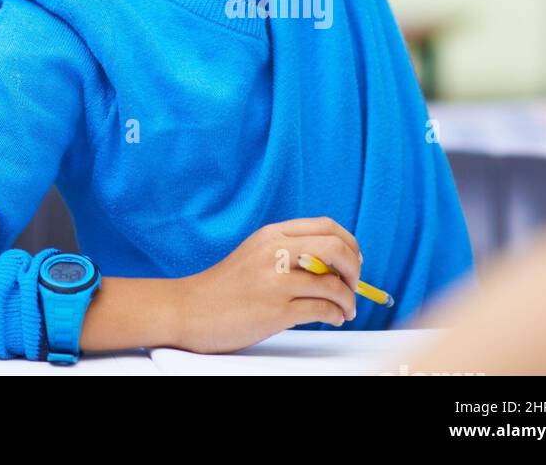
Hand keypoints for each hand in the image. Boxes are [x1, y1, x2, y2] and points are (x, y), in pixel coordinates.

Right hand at [169, 216, 362, 352]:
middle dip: (355, 269)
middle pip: (336, 248)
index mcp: (271, 234)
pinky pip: (322, 309)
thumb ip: (289, 251)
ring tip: (346, 310)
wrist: (190, 309)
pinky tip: (333, 318)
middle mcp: (274, 251)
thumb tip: (335, 263)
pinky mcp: (276, 310)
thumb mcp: (256, 255)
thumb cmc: (226, 287)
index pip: (326, 226)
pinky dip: (336, 315)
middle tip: (354, 285)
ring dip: (349, 300)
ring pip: (334, 284)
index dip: (349, 243)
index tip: (354, 261)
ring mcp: (275, 281)